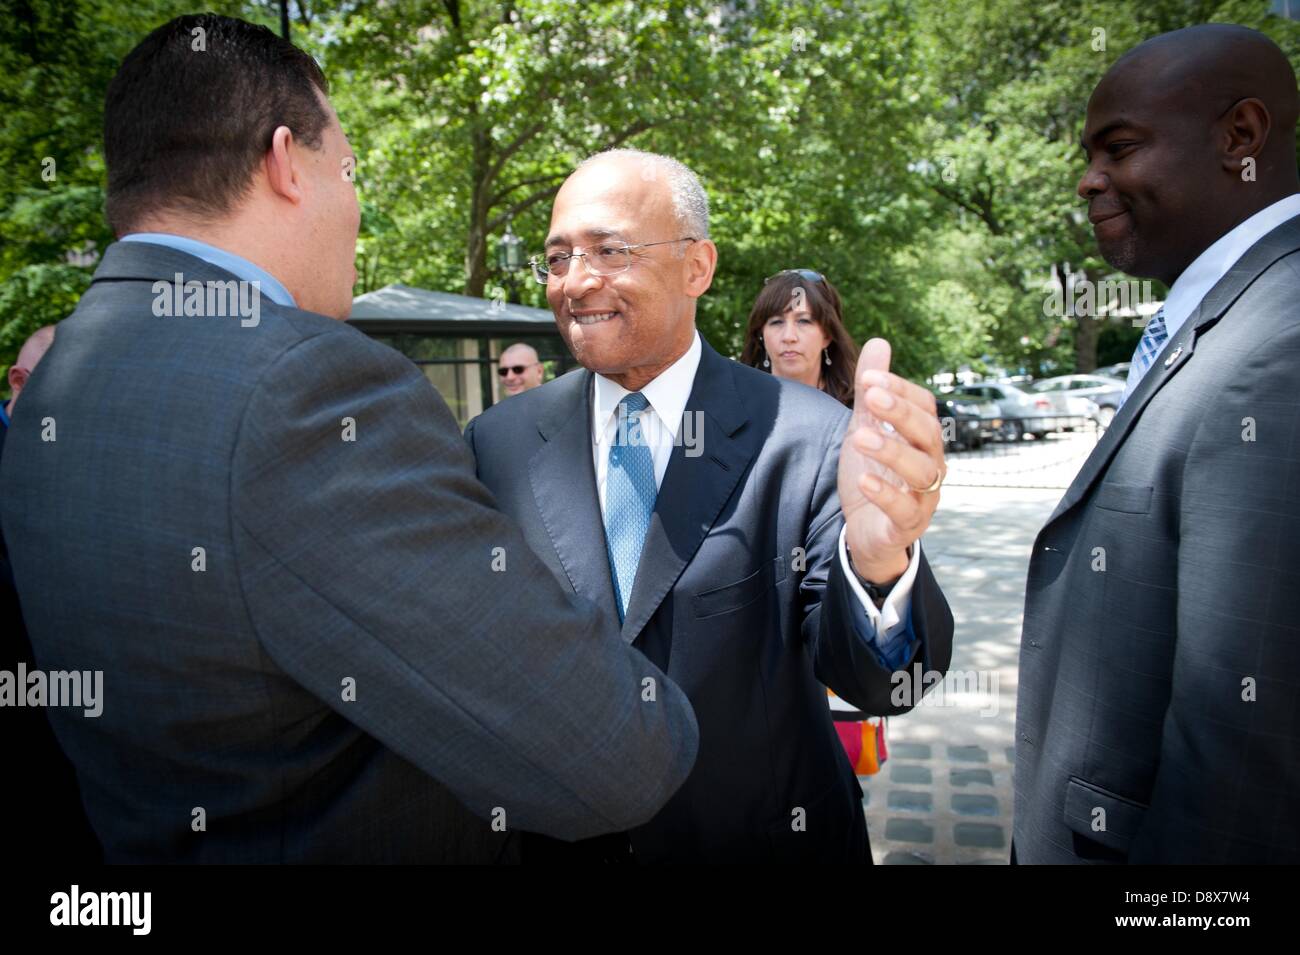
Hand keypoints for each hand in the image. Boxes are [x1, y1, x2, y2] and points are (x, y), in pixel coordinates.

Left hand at [836, 338, 944, 583]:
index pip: (924, 407)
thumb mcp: (866, 428)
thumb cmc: (873, 477)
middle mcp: (932, 465)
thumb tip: (879, 342)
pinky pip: (904, 509)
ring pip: (922, 471)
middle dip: (900, 412)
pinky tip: (864, 478)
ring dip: (892, 451)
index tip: (868, 377)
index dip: (900, 390)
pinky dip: (885, 493)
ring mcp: (924, 497)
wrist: (867, 533)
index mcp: (923, 440)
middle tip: (870, 394)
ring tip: (859, 437)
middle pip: (928, 433)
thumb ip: (872, 392)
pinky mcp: (907, 525)